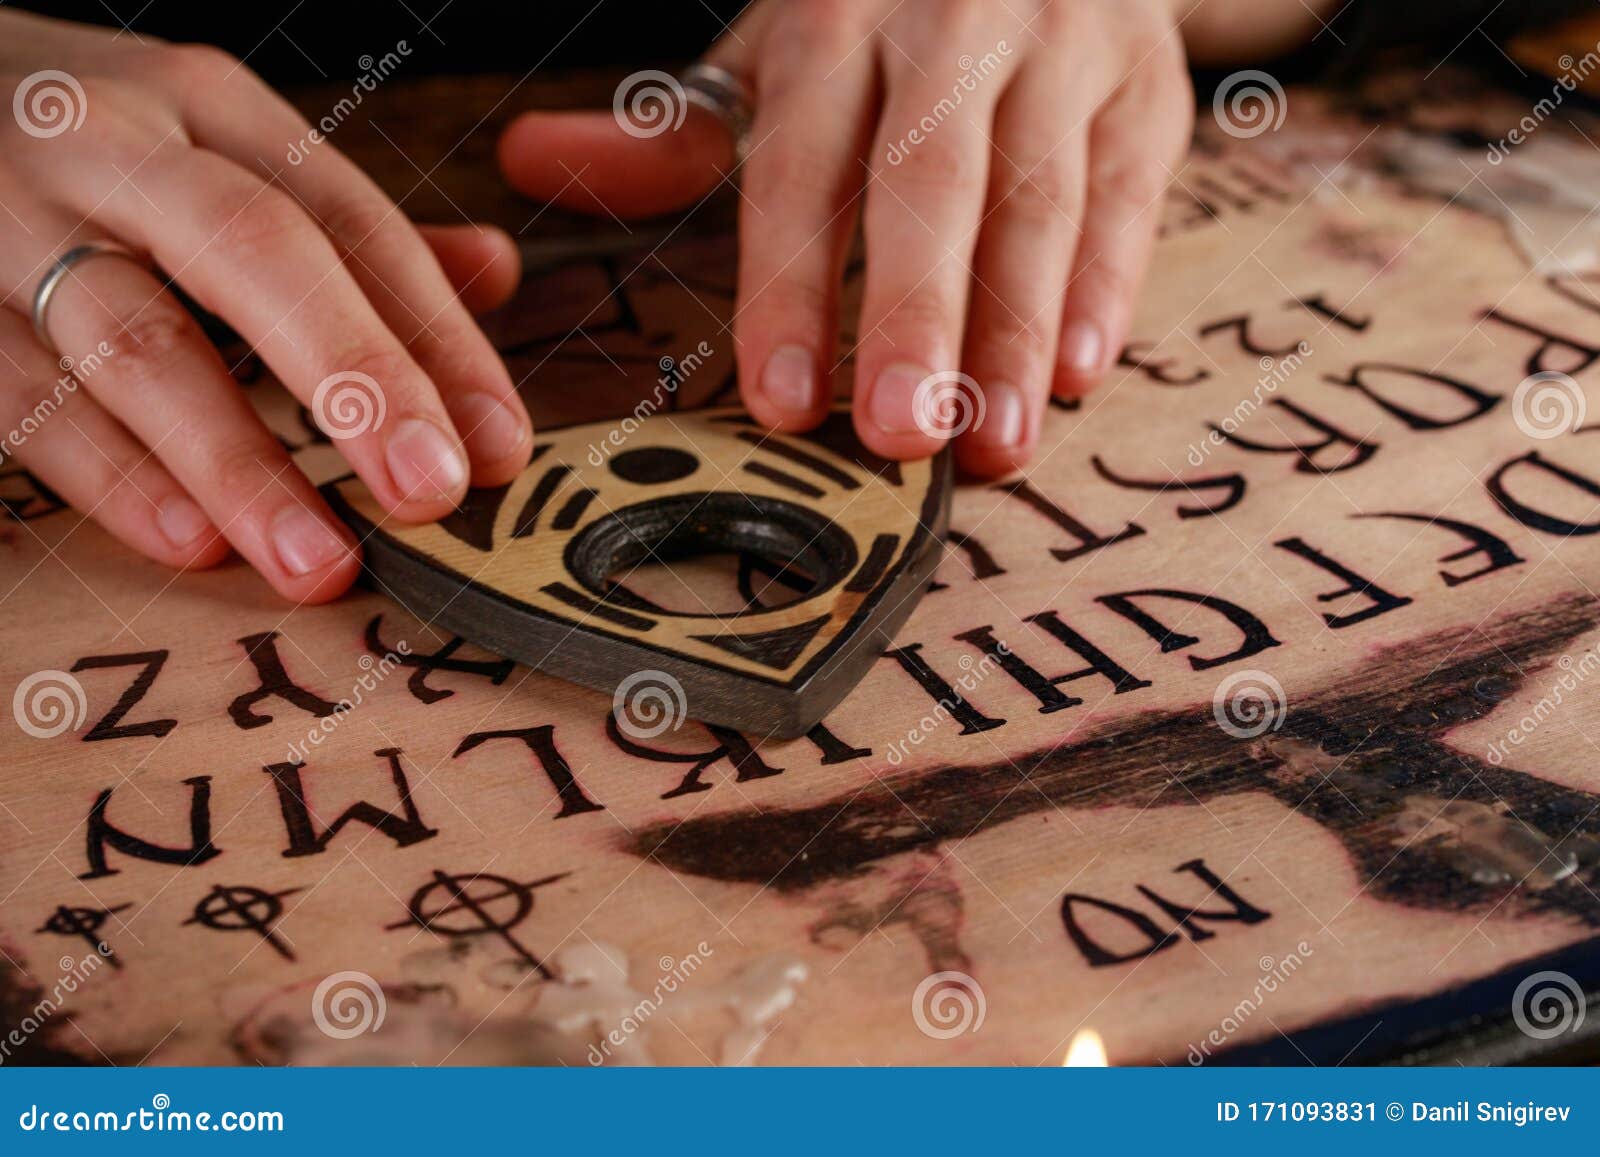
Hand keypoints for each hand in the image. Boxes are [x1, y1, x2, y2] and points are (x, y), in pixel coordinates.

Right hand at [0, 11, 530, 602]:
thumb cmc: (78, 152)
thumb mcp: (209, 149)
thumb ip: (345, 226)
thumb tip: (495, 270)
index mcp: (205, 107)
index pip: (349, 221)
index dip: (435, 337)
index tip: (500, 447)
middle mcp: (111, 148)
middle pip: (254, 253)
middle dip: (356, 375)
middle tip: (430, 490)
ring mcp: (2, 221)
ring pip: (134, 341)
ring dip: (236, 462)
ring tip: (318, 559)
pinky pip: (22, 398)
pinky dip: (110, 476)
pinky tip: (185, 539)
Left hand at [499, 0, 1196, 476]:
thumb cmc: (887, 12)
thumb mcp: (779, 48)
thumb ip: (673, 127)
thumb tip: (527, 160)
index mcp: (836, 12)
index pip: (801, 160)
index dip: (790, 285)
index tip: (783, 402)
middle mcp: (951, 19)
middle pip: (929, 180)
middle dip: (915, 314)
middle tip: (900, 438)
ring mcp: (1062, 45)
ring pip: (1037, 197)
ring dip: (1013, 329)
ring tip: (993, 444)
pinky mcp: (1145, 84)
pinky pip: (1128, 190)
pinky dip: (1105, 284)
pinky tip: (1075, 374)